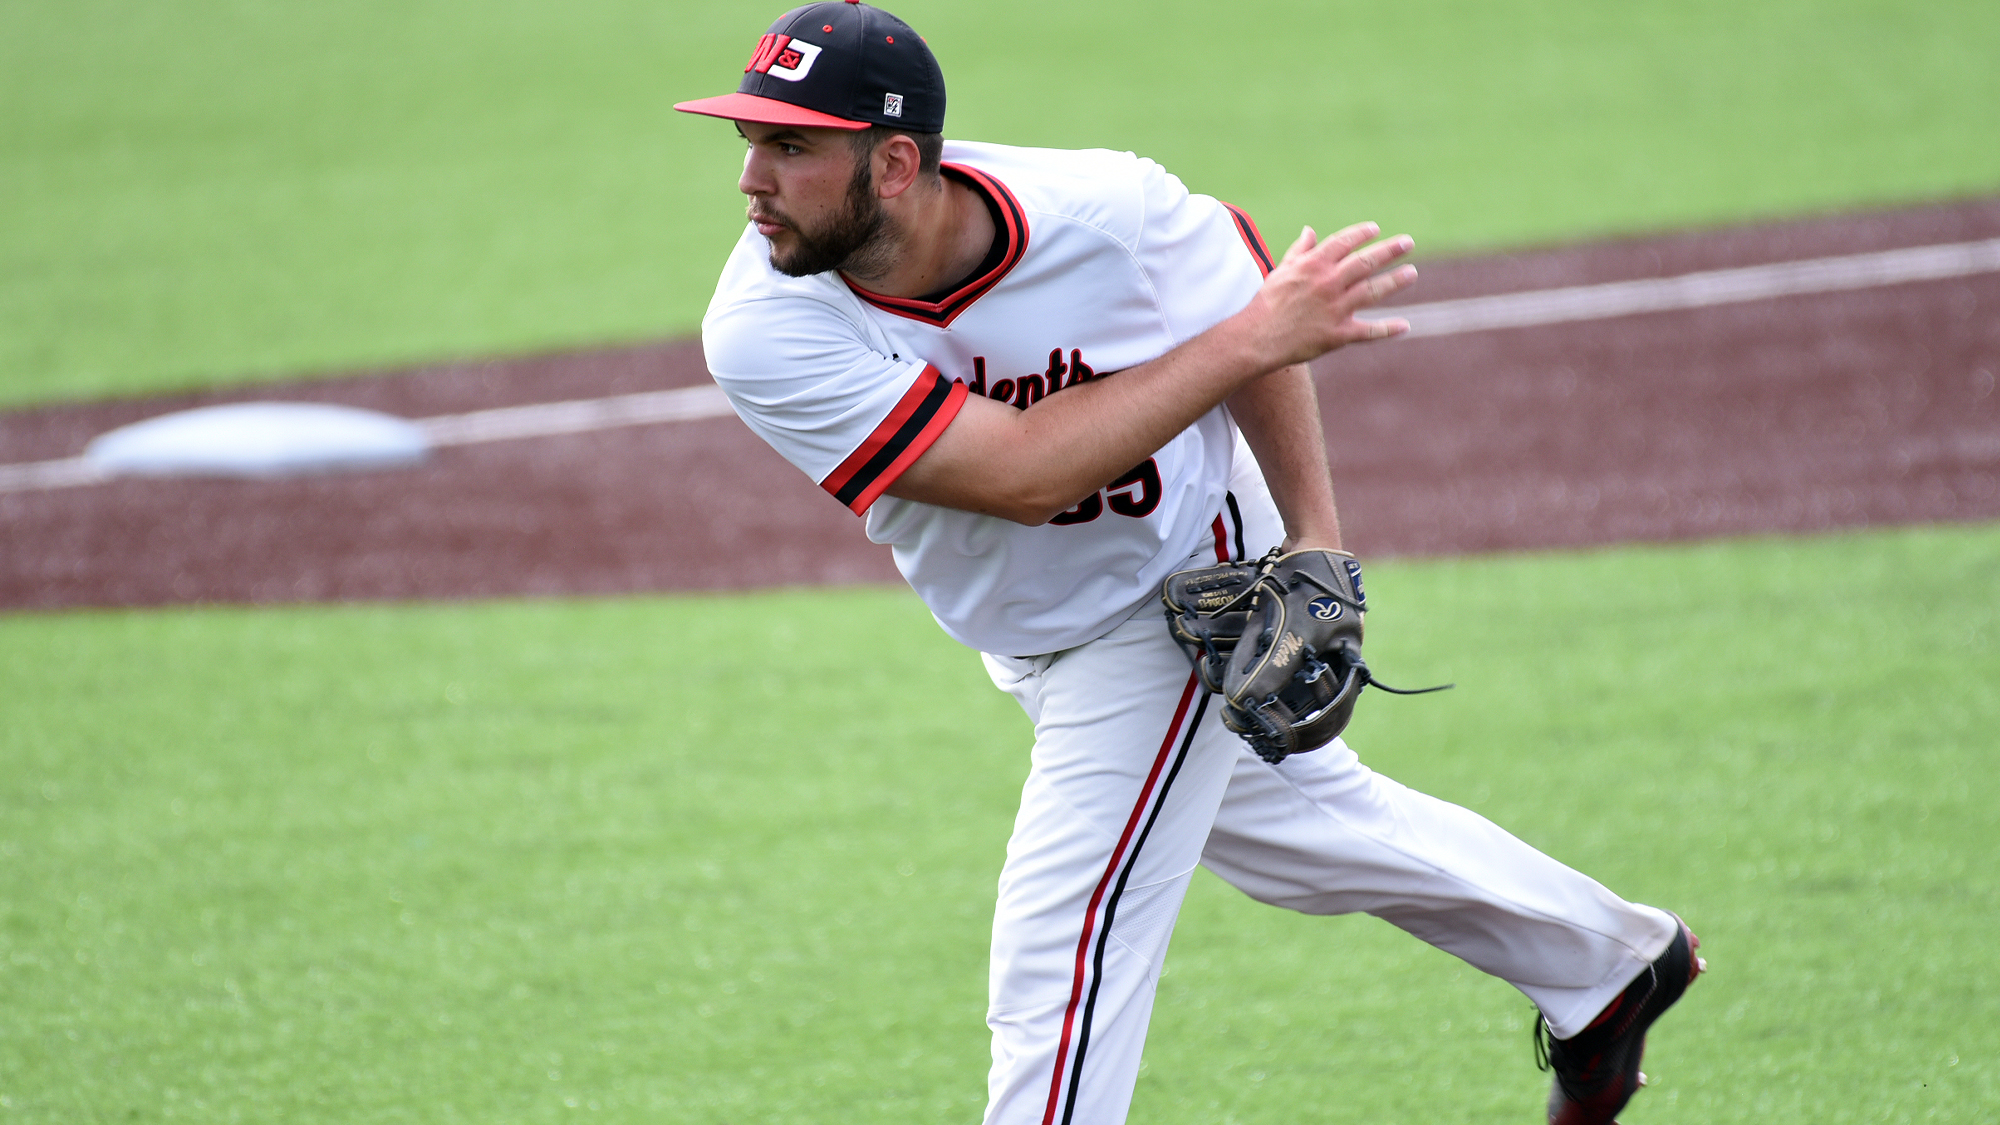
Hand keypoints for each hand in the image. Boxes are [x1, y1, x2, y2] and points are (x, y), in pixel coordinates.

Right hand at [1239, 222, 1417, 369]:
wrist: (1256, 338)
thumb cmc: (1267, 303)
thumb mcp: (1281, 270)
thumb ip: (1300, 250)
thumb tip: (1309, 230)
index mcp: (1313, 265)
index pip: (1344, 242)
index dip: (1362, 234)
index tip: (1375, 229)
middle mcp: (1327, 284)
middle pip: (1365, 262)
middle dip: (1389, 250)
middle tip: (1407, 242)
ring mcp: (1334, 309)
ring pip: (1372, 291)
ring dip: (1394, 281)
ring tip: (1412, 273)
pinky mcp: (1337, 335)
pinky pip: (1367, 331)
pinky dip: (1387, 329)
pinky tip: (1404, 325)